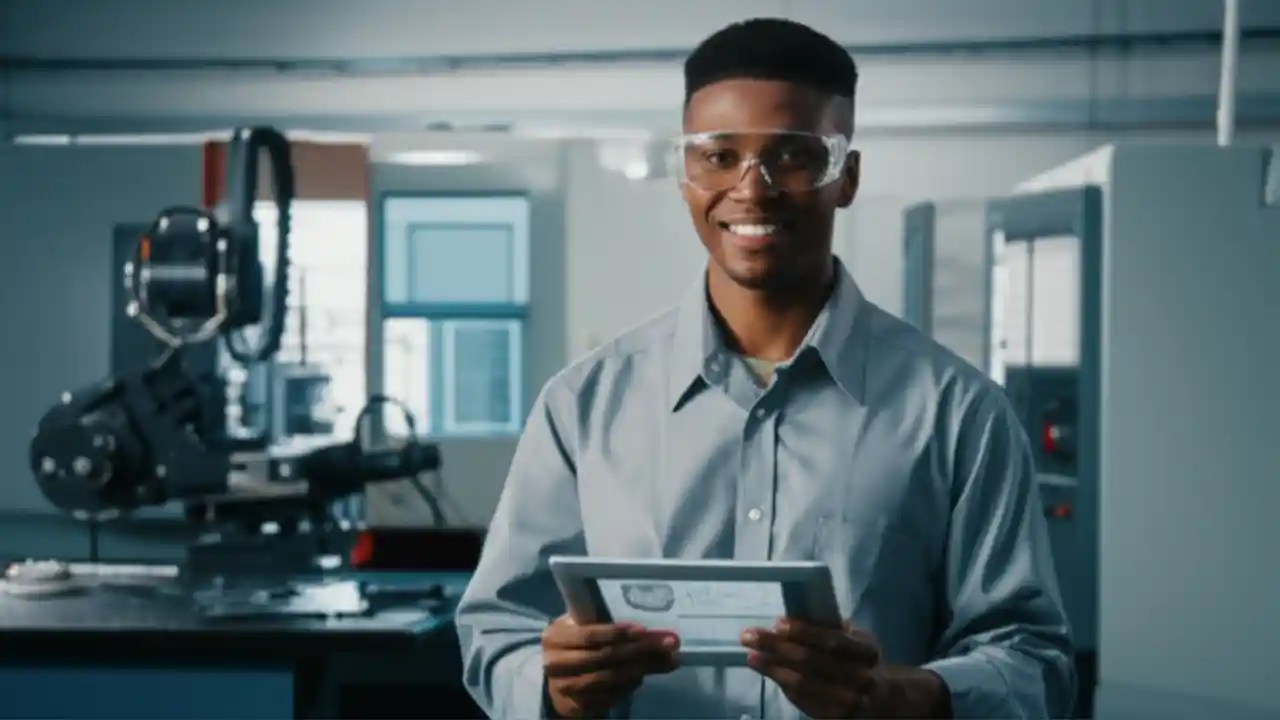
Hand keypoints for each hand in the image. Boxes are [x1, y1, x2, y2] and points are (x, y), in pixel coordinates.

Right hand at [542, 614, 679, 717]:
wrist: (559, 677)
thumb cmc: (577, 644)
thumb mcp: (590, 629)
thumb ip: (619, 631)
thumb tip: (662, 636)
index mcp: (555, 636)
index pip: (589, 635)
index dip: (617, 633)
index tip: (644, 631)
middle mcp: (554, 663)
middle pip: (602, 657)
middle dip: (638, 651)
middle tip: (666, 647)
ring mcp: (563, 687)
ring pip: (607, 679)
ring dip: (638, 670)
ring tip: (662, 662)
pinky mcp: (574, 706)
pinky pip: (607, 697)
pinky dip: (628, 687)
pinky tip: (642, 677)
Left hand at [742, 618, 879, 717]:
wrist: (882, 700)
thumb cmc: (861, 660)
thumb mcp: (857, 640)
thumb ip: (831, 629)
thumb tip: (794, 613)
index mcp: (867, 652)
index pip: (833, 641)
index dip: (804, 632)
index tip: (777, 622)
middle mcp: (860, 679)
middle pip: (812, 663)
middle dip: (777, 647)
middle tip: (749, 635)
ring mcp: (847, 702)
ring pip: (803, 684)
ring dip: (772, 668)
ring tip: (751, 654)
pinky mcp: (833, 717)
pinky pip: (801, 700)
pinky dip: (780, 683)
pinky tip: (764, 669)